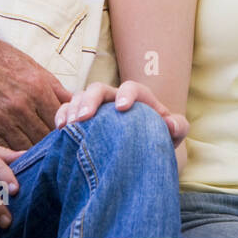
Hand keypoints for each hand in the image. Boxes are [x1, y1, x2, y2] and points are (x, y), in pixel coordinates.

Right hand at [0, 21, 71, 149]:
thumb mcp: (29, 65)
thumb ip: (53, 87)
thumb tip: (75, 102)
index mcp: (36, 87)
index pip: (61, 120)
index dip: (66, 128)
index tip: (67, 132)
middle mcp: (19, 106)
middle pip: (45, 137)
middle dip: (51, 142)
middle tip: (53, 147)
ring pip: (24, 146)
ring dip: (30, 149)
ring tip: (35, 151)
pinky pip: (2, 147)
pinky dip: (9, 151)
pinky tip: (13, 150)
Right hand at [55, 80, 188, 146]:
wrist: (144, 149)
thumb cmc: (160, 136)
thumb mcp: (175, 132)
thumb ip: (178, 126)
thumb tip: (170, 123)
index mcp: (139, 98)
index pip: (132, 87)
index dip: (126, 94)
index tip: (123, 108)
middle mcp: (115, 98)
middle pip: (99, 89)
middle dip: (90, 100)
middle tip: (84, 117)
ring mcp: (97, 107)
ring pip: (80, 97)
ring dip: (71, 109)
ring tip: (67, 126)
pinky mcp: (82, 119)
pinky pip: (67, 111)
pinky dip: (61, 116)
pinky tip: (58, 131)